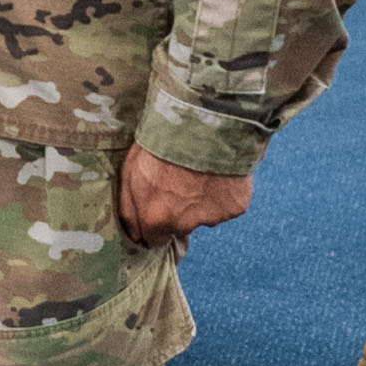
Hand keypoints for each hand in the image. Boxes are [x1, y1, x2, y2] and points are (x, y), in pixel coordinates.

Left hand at [116, 146, 251, 244]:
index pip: (150, 239)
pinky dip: (223, 193)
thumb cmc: (162, 143)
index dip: (152, 224)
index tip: (156, 209)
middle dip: (177, 212)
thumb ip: (131, 206)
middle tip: (180, 182)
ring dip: (201, 201)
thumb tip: (133, 227)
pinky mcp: (234, 208)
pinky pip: (226, 205)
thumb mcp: (130, 172)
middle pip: (178, 227)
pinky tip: (219, 173)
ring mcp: (211, 217)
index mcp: (154, 218)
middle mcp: (182, 225)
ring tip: (200, 172)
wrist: (203, 126)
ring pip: (203, 216)